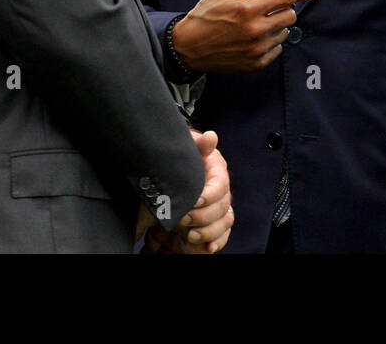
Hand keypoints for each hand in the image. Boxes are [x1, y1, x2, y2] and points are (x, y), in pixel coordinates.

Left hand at [142, 129, 233, 253]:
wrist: (161, 183)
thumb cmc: (175, 165)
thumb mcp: (182, 153)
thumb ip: (197, 145)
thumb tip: (211, 137)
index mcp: (215, 170)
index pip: (220, 184)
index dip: (209, 194)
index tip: (194, 201)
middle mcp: (219, 190)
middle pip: (222, 206)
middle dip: (204, 216)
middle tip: (183, 218)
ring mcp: (217, 209)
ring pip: (224, 222)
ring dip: (209, 231)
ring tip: (190, 235)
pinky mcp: (213, 225)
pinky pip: (222, 236)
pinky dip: (216, 242)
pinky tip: (207, 247)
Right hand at [172, 0, 313, 72]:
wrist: (189, 47)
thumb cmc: (205, 15)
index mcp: (248, 9)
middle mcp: (255, 30)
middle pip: (290, 16)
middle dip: (283, 9)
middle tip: (268, 8)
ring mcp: (257, 49)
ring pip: (284, 33)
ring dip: (276, 26)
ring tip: (257, 24)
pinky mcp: (256, 63)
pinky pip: (277, 49)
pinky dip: (271, 42)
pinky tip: (255, 38)